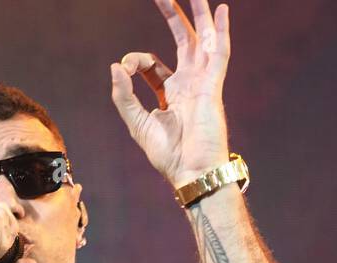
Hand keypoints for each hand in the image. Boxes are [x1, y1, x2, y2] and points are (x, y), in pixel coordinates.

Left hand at [110, 0, 232, 188]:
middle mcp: (189, 83)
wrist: (191, 172)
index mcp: (171, 93)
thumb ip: (124, 95)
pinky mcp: (213, 86)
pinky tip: (221, 10)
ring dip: (199, 14)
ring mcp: (203, 82)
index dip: (135, 60)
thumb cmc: (168, 155)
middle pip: (183, 40)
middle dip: (173, 16)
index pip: (152, 65)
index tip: (125, 68)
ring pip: (203, 39)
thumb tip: (115, 66)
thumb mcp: (138, 123)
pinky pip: (220, 53)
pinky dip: (221, 31)